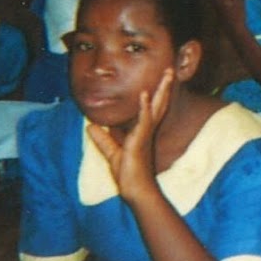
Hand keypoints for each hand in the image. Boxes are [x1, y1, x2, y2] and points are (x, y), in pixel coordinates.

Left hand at [85, 69, 172, 203]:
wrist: (135, 190)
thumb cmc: (128, 174)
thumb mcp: (111, 152)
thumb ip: (102, 139)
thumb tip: (90, 126)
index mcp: (143, 132)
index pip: (152, 108)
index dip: (156, 93)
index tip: (162, 79)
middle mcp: (148, 130)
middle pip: (159, 103)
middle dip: (165, 86)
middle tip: (170, 69)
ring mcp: (146, 134)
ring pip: (157, 107)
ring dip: (162, 89)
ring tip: (167, 74)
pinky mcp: (141, 140)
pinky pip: (144, 120)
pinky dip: (144, 106)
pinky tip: (145, 93)